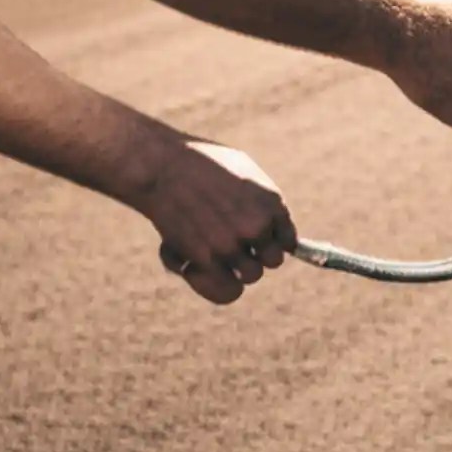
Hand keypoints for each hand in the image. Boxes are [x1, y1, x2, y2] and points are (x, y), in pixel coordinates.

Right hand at [137, 140, 295, 304]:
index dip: (273, 241)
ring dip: (236, 267)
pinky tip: (200, 265)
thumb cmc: (203, 163)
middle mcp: (256, 226)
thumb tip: (274, 225)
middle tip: (235, 242)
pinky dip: (216, 282)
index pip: (289, 241)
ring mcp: (231, 244)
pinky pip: (228, 288)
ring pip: (252, 275)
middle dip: (257, 254)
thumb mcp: (247, 172)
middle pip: (273, 260)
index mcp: (272, 203)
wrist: (162, 166)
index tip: (259, 238)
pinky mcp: (205, 259)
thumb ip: (264, 201)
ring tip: (215, 249)